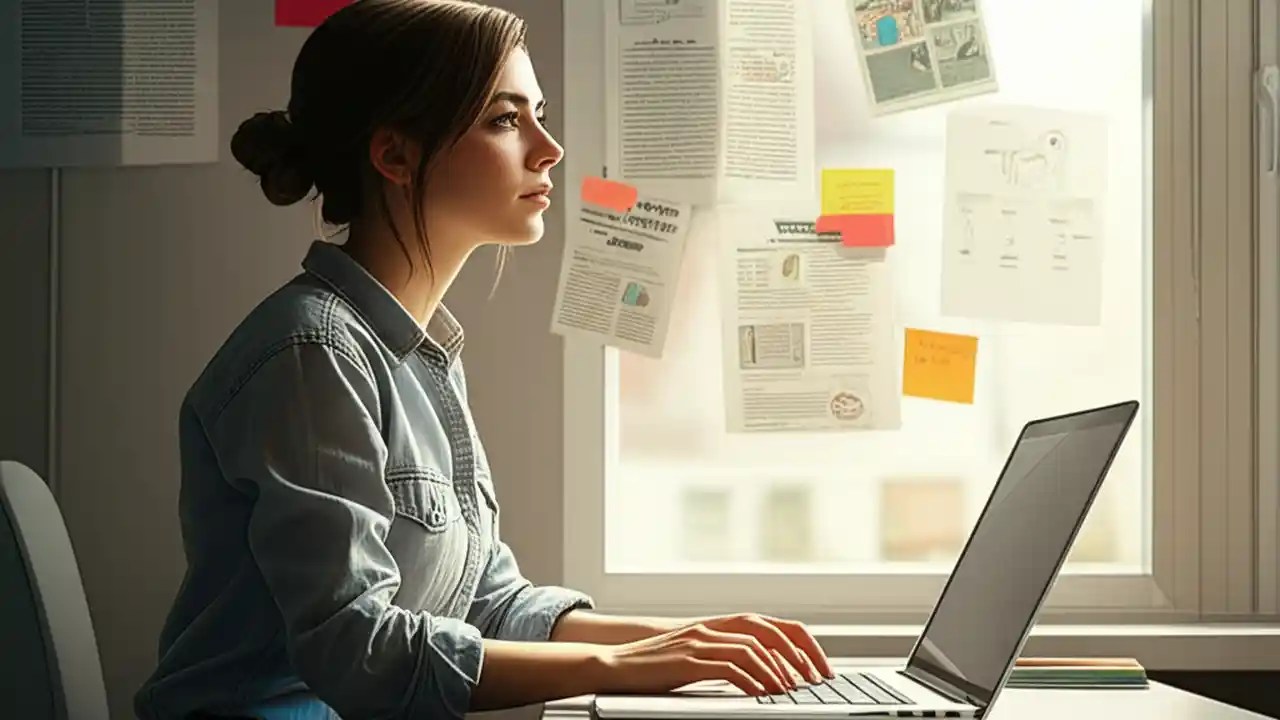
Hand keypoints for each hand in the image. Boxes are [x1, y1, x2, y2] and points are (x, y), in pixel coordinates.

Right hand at [593, 622, 797, 696]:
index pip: (771, 624)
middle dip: (796, 656)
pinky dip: (749, 681)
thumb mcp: (696, 654)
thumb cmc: (656, 665)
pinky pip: (727, 668)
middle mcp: (711, 628)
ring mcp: (699, 641)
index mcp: (717, 625)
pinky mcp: (688, 661)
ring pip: (751, 649)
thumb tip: (764, 673)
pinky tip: (760, 694)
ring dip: (775, 671)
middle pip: (767, 632)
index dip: (799, 642)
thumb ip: (725, 656)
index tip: (817, 666)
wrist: (615, 664)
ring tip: (788, 690)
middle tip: (812, 679)